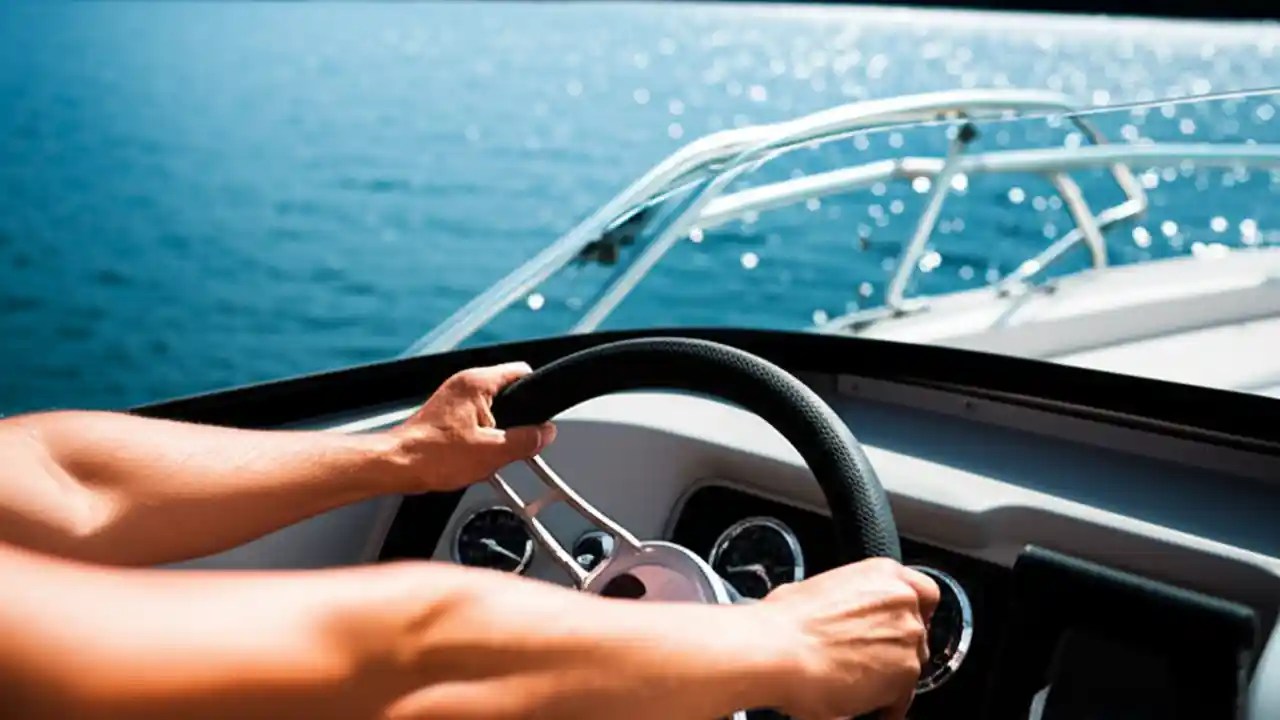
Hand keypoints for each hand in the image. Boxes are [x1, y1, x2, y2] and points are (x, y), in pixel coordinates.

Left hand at [385, 362, 555, 492]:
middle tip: (512, 443)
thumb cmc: (432, 455)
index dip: (537, 395)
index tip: (540, 417)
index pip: (522, 372)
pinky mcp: (445, 413)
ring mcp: (452, 397)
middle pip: (508, 393)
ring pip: (492, 409)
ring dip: (496, 431)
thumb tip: (546, 433)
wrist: (396, 465)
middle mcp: (464, 383)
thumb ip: (525, 441)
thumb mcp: (492, 452)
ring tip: (489, 452)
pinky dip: (480, 436)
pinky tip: (474, 456)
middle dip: (516, 419)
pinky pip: (475, 418)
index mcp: (477, 383)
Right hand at [758, 558, 939, 719]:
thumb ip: (843, 599)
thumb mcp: (814, 590)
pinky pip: (903, 696)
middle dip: (897, 646)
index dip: (914, 611)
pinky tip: (863, 706)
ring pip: (912, 663)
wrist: (779, 652)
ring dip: (891, 675)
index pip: (923, 591)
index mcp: (883, 573)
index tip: (903, 624)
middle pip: (917, 630)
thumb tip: (832, 611)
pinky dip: (887, 704)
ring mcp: (909, 638)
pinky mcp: (906, 674)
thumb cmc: (784, 621)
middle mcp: (903, 602)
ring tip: (860, 687)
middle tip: (869, 659)